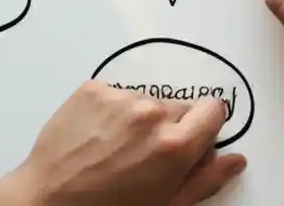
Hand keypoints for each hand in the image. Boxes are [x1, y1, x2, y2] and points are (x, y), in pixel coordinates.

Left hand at [0, 81, 245, 205]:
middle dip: (170, 127)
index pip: (215, 110)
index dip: (205, 127)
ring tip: (115, 150)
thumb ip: (206, 180)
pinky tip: (97, 138)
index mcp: (176, 145)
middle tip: (145, 156)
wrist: (47, 201)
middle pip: (180, 107)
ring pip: (147, 101)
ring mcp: (120, 98)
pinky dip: (111, 112)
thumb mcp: (166, 205)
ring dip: (138, 120)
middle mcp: (151, 113)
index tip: (192, 141)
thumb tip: (235, 159)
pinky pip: (116, 95)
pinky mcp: (93, 89)